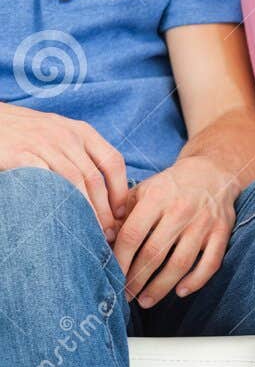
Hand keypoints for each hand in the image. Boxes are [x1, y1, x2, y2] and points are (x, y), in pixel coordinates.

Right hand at [0, 101, 128, 238]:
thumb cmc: (30, 136)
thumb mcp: (62, 136)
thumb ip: (84, 157)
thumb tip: (111, 197)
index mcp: (82, 131)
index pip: (113, 163)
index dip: (121, 192)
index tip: (121, 215)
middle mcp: (66, 135)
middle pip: (95, 178)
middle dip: (105, 211)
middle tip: (108, 235)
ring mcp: (43, 142)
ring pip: (75, 182)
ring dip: (86, 211)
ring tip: (90, 233)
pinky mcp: (22, 153)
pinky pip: (46, 181)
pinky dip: (57, 201)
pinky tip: (62, 218)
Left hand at [113, 156, 238, 306]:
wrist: (212, 173)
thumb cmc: (171, 186)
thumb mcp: (144, 189)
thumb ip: (123, 211)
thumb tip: (105, 237)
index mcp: (156, 199)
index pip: (133, 235)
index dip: (120, 259)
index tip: (111, 275)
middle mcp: (180, 212)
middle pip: (154, 253)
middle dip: (137, 279)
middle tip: (125, 295)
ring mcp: (203, 225)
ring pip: (180, 263)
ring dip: (161, 286)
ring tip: (146, 301)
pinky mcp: (222, 234)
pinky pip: (210, 264)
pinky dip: (195, 281)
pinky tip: (180, 292)